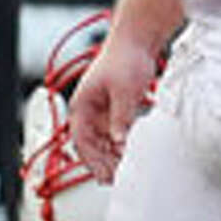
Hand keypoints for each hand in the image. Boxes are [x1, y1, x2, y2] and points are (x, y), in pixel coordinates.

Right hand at [69, 33, 157, 183]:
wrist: (138, 41)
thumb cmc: (126, 59)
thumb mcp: (124, 91)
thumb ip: (121, 117)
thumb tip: (118, 142)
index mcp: (82, 105)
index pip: (81, 140)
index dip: (91, 160)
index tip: (103, 176)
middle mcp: (89, 110)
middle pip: (92, 144)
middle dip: (103, 162)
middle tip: (117, 179)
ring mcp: (103, 110)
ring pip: (104, 141)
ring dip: (112, 156)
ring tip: (124, 171)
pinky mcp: (117, 108)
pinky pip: (116, 133)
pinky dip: (122, 145)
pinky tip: (130, 155)